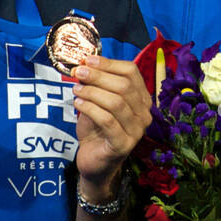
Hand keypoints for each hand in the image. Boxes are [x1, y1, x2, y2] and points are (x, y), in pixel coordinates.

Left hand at [72, 56, 151, 196]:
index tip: (87, 60)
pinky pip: (107, 121)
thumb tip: (84, 63)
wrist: (95, 161)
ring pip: (116, 103)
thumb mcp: (97, 101)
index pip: (132, 73)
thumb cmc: (97, 128)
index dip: (109, 64)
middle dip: (98, 76)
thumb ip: (96, 84)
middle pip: (124, 86)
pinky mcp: (123, 144)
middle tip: (78, 73)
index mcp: (142, 98)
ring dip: (92, 92)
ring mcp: (136, 130)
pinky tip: (78, 104)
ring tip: (76, 89)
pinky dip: (90, 109)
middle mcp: (144, 113)